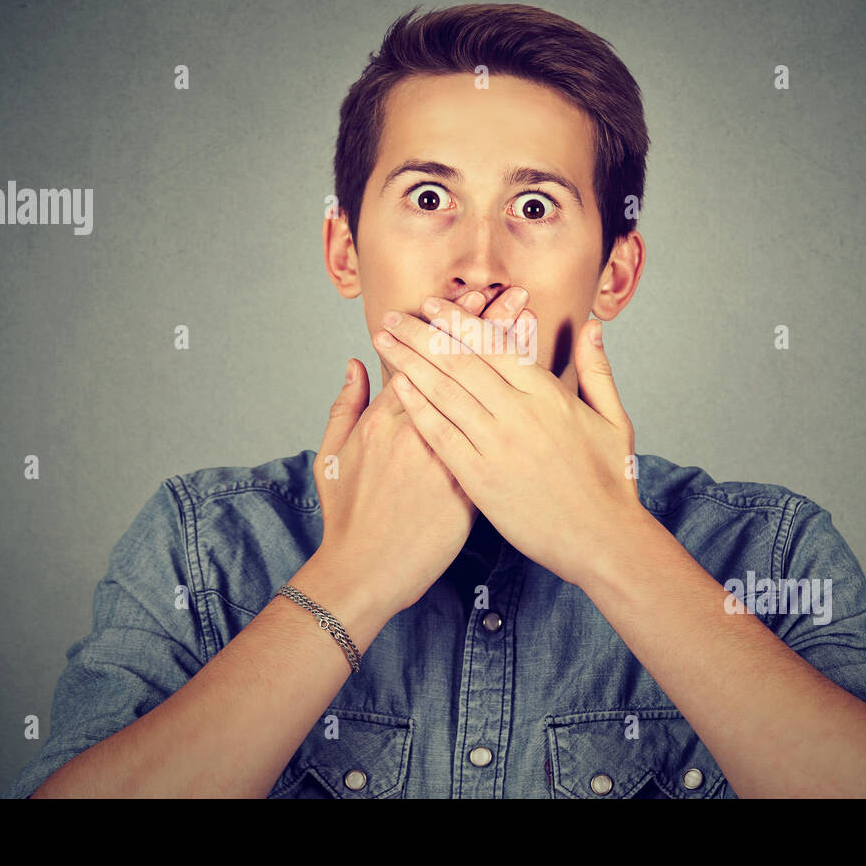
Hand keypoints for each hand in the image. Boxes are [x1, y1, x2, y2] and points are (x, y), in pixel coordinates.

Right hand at [313, 291, 512, 614]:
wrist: (366, 573)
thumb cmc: (348, 518)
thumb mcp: (331, 458)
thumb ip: (344, 408)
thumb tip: (354, 366)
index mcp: (386, 422)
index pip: (421, 360)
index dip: (444, 326)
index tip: (466, 298)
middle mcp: (420, 434)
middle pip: (458, 368)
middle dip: (483, 327)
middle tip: (509, 292)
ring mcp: (450, 460)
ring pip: (484, 399)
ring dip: (506, 358)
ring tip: (526, 319)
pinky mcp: (471, 487)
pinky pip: (500, 441)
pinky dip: (517, 410)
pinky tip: (534, 385)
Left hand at [372, 293, 645, 590]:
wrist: (602, 540)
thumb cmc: (610, 482)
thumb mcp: (613, 420)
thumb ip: (597, 370)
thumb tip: (592, 327)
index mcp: (548, 394)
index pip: (494, 345)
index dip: (458, 322)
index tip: (433, 305)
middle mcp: (519, 412)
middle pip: (460, 361)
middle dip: (422, 334)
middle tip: (394, 317)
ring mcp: (497, 445)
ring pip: (445, 391)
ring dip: (410, 362)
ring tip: (385, 342)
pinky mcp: (481, 478)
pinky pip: (441, 434)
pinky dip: (418, 406)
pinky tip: (398, 386)